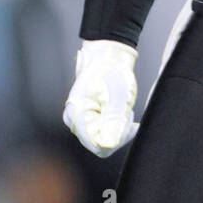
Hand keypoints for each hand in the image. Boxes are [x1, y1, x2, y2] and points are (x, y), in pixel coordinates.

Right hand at [63, 40, 139, 156]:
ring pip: (103, 141)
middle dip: (118, 133)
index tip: (126, 120)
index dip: (116, 138)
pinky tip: (123, 114)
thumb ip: (114, 119)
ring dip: (118, 129)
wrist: (107, 58)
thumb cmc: (111, 71)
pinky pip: (103, 135)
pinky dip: (116, 127)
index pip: (97, 144)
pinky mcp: (87, 121)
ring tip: (124, 111)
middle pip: (100, 145)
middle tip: (127, 114)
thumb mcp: (119, 94)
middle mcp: (74, 120)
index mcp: (77, 113)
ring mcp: (79, 121)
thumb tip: (110, 144)